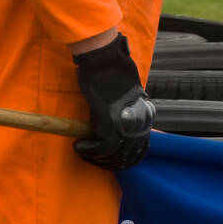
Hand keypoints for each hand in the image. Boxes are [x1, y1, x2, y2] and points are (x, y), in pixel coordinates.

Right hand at [73, 32, 154, 170]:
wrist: (106, 60)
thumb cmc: (112, 72)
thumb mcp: (128, 93)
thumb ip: (128, 110)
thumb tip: (119, 123)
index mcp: (144, 119)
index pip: (140, 152)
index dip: (124, 161)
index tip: (109, 161)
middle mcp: (138, 125)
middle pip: (126, 157)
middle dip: (108, 163)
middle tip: (91, 159)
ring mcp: (125, 125)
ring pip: (113, 155)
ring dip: (96, 158)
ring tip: (83, 151)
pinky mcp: (110, 122)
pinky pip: (101, 148)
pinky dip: (88, 150)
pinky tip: (78, 146)